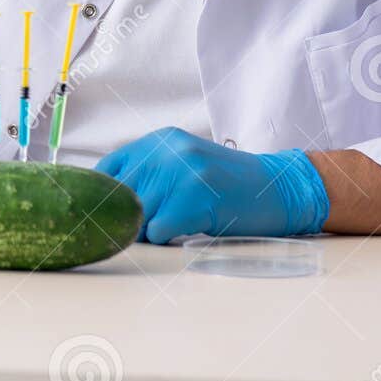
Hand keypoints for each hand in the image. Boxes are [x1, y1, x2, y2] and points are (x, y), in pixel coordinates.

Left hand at [94, 127, 328, 242]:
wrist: (279, 186)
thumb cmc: (229, 183)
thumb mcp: (184, 163)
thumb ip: (149, 174)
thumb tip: (106, 204)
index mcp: (159, 140)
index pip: (106, 169)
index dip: (102, 197)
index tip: (104, 216)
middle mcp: (166, 151)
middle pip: (117, 195)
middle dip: (122, 219)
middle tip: (136, 232)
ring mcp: (181, 173)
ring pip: (135, 215)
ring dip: (143, 232)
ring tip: (164, 230)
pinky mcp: (195, 198)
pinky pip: (157, 230)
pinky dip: (163, 240)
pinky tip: (180, 233)